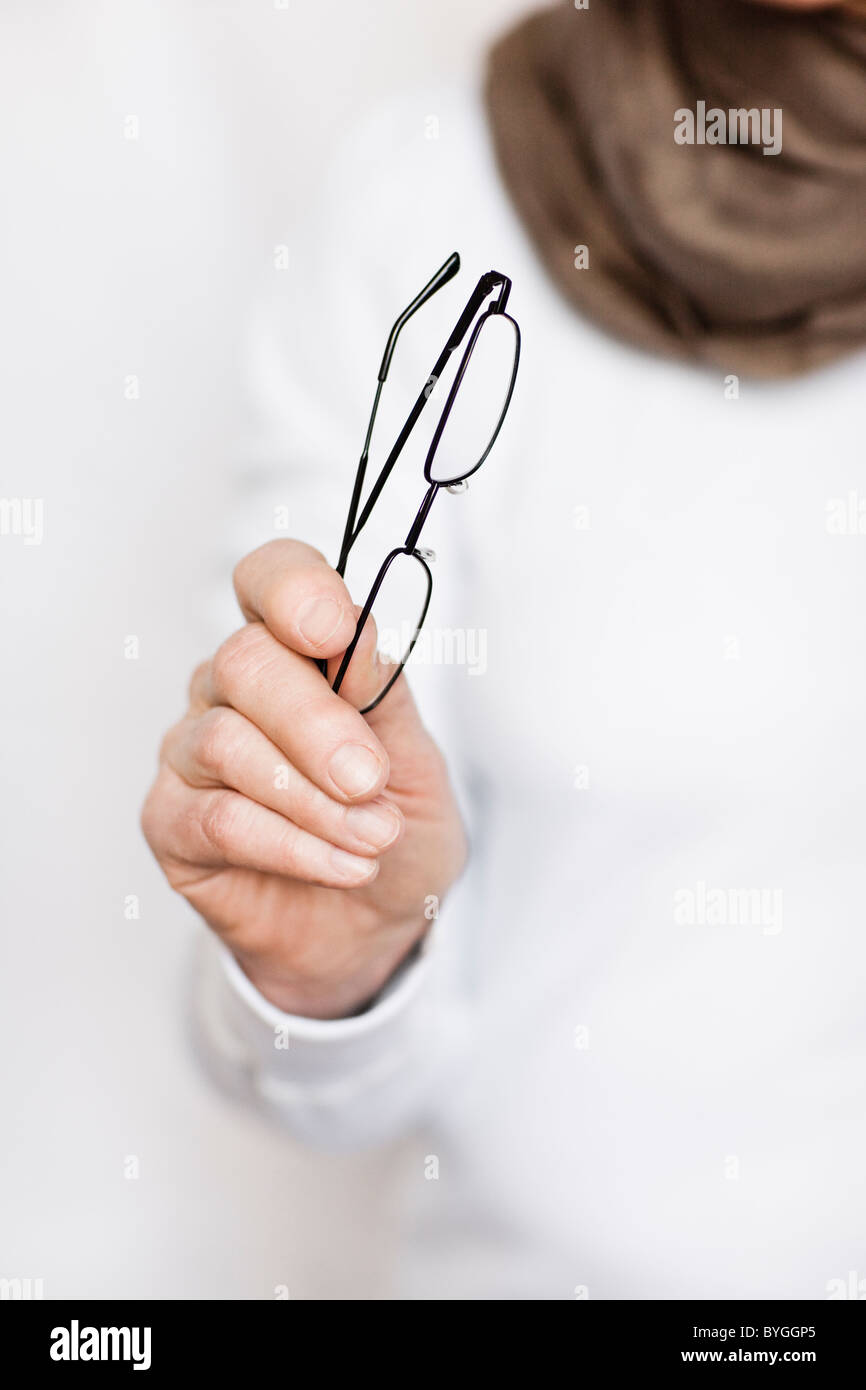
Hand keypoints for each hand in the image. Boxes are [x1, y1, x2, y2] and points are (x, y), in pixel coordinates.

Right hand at [141, 540, 466, 1018]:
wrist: (375, 927)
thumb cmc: (394, 829)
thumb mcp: (417, 761)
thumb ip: (381, 696)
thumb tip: (353, 637)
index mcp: (297, 652)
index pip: (270, 580)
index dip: (293, 590)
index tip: (333, 631)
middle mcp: (233, 689)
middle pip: (243, 662)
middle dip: (318, 726)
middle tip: (370, 782)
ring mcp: (192, 752)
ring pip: (225, 742)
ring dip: (314, 801)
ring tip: (372, 840)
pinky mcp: (170, 821)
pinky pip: (216, 818)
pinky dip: (291, 846)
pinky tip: (340, 866)